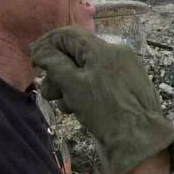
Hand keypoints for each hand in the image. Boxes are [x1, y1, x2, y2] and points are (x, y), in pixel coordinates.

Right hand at [31, 27, 173, 173]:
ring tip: (65, 105)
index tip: (34, 62)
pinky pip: (99, 82)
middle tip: (50, 93)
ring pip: (86, 70)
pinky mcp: (127, 87)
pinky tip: (78, 109)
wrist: (139, 139)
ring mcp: (124, 70)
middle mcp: (115, 54)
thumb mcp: (73, 85)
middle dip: (58, 72)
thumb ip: (54, 64)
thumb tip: (40, 50)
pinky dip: (85, 92)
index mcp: (103, 48)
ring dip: (69, 85)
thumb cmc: (104, 110)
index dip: (47, 45)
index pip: (68, 35)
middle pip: (76, 54)